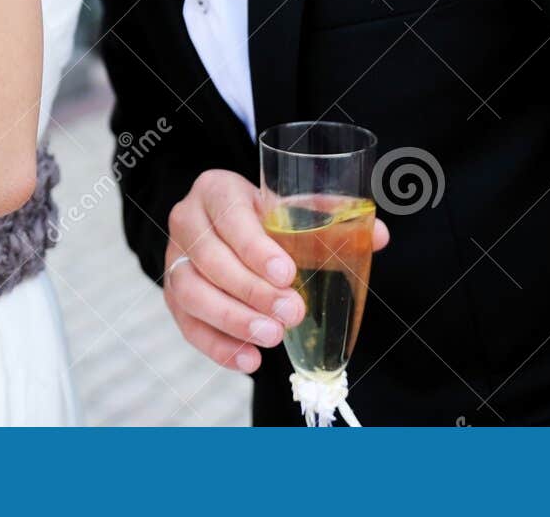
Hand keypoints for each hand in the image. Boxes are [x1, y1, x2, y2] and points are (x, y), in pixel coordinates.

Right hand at [163, 169, 390, 373]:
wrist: (220, 220)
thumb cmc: (262, 212)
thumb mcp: (289, 202)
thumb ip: (329, 215)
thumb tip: (377, 236)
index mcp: (216, 189)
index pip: (231, 216)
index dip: (256, 247)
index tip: (287, 273)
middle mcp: (187, 221)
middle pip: (210, 258)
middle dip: (252, 290)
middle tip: (291, 312)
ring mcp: (174, 259)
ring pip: (191, 293)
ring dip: (233, 320)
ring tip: (272, 337)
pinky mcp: (172, 295)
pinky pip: (187, 325)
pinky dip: (218, 346)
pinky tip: (249, 359)